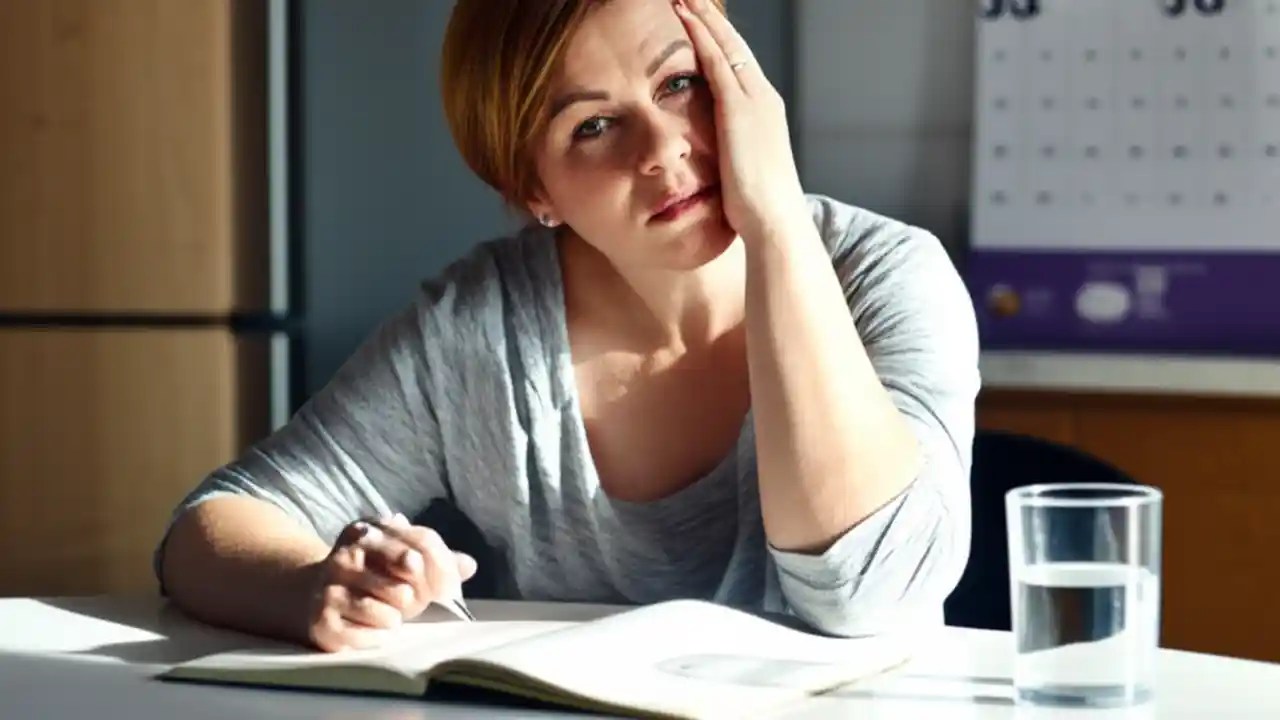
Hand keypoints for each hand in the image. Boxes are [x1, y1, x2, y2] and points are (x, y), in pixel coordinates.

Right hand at [302, 513, 477, 651]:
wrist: (310, 593)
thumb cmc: (370, 574)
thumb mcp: (398, 556)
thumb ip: (435, 558)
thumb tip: (469, 565)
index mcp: (370, 531)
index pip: (422, 544)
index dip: (442, 568)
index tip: (444, 588)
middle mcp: (347, 555)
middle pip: (408, 579)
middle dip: (418, 595)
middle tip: (410, 600)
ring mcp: (330, 587)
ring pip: (389, 612)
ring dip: (396, 618)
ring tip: (388, 614)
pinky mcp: (322, 621)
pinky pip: (367, 636)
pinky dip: (377, 637)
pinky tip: (370, 628)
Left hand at [674, 0, 807, 241]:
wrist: (774, 222)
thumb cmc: (759, 210)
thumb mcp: (745, 173)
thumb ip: (733, 155)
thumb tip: (719, 158)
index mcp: (767, 113)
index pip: (742, 65)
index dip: (721, 42)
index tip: (702, 23)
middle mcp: (765, 98)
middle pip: (736, 46)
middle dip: (712, 20)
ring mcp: (754, 100)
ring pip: (726, 44)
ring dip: (703, 17)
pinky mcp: (738, 108)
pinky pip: (716, 60)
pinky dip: (700, 34)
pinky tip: (684, 16)